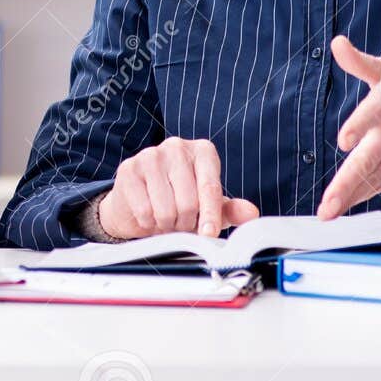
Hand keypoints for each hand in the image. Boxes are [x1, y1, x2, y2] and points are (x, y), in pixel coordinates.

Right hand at [97, 137, 259, 239]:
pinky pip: (145, 210)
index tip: (209, 234)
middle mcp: (177, 147)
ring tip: (167, 219)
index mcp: (202, 151)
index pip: (210, 187)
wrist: (137, 200)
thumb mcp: (209, 205)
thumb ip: (231, 209)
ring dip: (167, 224)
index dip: (210, 215)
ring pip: (166, 209)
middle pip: (188, 202)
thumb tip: (251, 213)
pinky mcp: (129, 169)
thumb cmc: (179, 200)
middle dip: (186, 223)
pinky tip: (150, 216)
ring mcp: (150, 156)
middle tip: (182, 223)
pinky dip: (149, 223)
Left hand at [317, 36, 380, 219]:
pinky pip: (376, 186)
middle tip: (326, 205)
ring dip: (347, 198)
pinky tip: (338, 208)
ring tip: (326, 214)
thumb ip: (359, 62)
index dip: (359, 125)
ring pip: (370, 180)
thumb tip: (336, 42)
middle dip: (346, 184)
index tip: (344, 140)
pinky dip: (358, 198)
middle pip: (368, 161)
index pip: (373, 114)